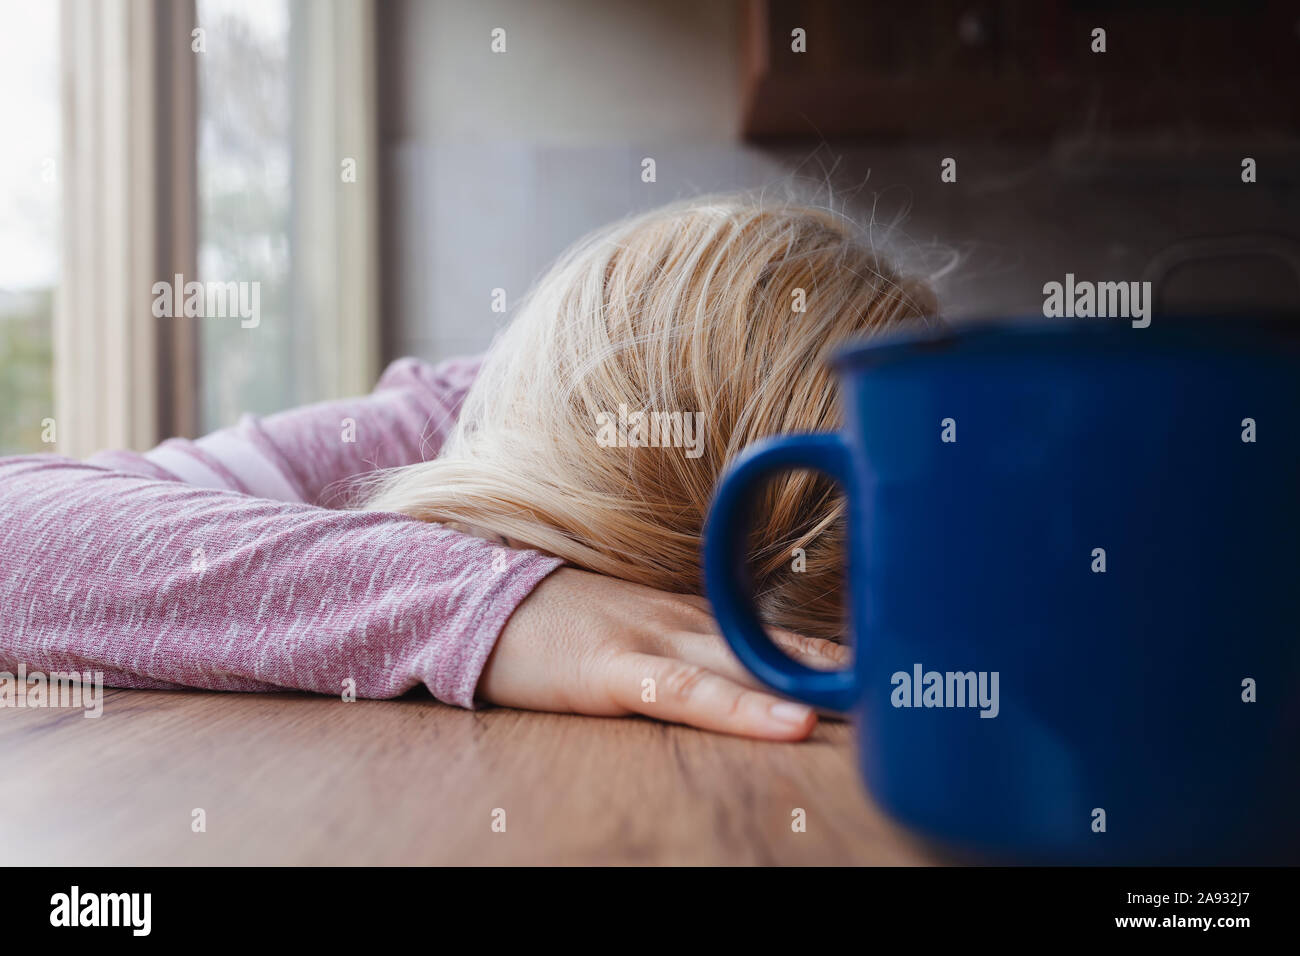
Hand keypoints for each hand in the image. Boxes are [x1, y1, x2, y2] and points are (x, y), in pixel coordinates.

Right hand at [478, 567, 847, 739]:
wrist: (473, 598)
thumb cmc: (547, 618)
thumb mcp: (619, 618)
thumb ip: (668, 635)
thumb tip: (714, 660)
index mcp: (679, 610)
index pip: (766, 630)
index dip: (824, 651)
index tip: (878, 666)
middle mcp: (679, 618)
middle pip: (770, 648)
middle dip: (834, 672)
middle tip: (904, 689)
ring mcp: (649, 640)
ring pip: (746, 667)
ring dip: (811, 689)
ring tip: (874, 710)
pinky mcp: (614, 671)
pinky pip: (689, 691)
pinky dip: (741, 709)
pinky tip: (786, 724)